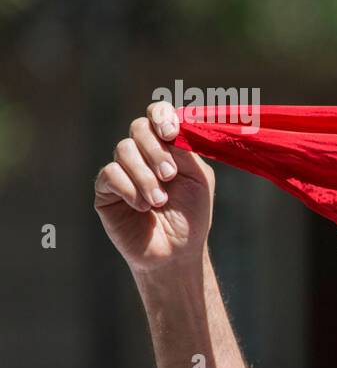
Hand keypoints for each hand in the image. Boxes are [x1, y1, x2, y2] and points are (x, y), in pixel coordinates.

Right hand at [93, 102, 214, 276]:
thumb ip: (187, 151)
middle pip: (138, 128)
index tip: (171, 132)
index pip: (157, 115)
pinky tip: (143, 208)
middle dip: (156, 150)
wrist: (176, 252)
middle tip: (170, 175)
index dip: (161, 116)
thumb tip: (175, 126)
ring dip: (146, 176)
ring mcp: (122, 169)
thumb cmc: (191, 216)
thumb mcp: (199, 180)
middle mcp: (143, 153)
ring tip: (160, 202)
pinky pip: (110, 174)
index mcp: (167, 146)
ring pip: (124, 150)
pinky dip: (130, 189)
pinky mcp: (105, 189)